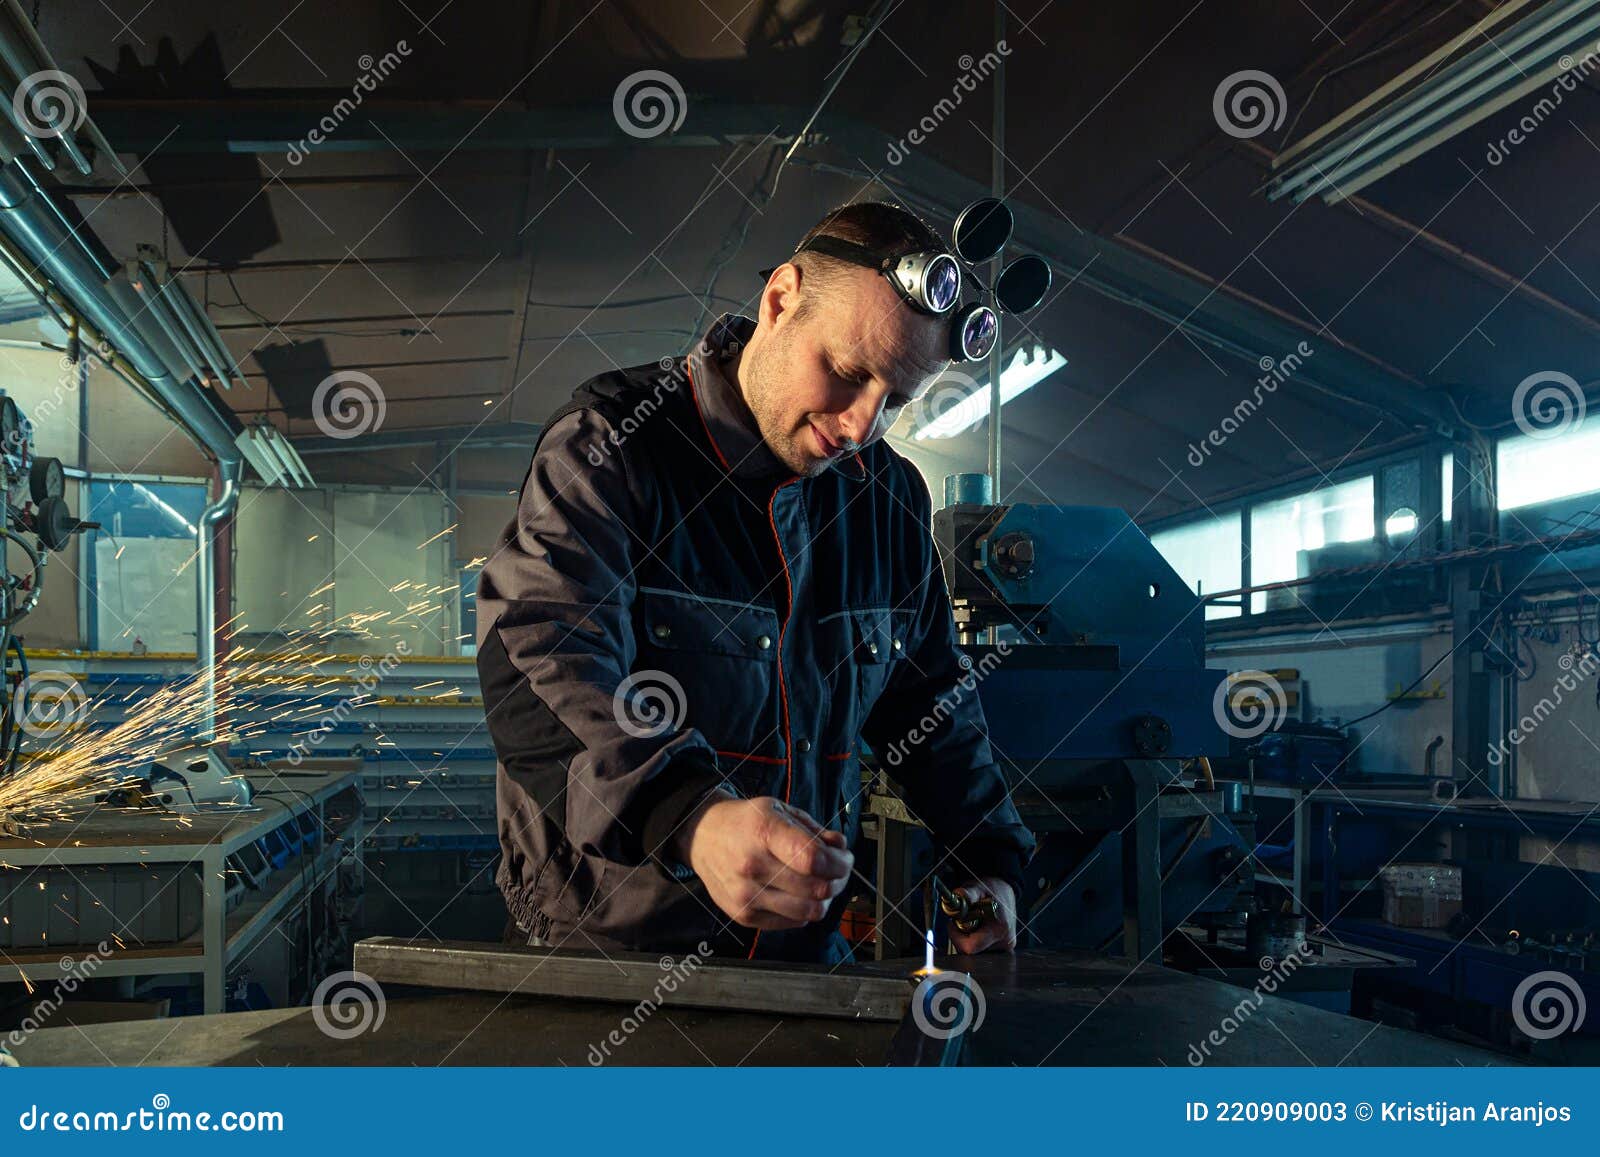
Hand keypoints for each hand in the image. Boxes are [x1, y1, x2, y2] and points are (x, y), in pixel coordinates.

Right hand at [679, 796, 853, 929]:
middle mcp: (753, 865)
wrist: (702, 837)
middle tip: (838, 871)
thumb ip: (814, 830)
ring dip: (824, 900)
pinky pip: (792, 923)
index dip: (839, 863)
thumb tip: (840, 849)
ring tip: (821, 884)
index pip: (813, 859)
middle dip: (838, 880)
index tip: (844, 859)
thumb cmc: (744, 822)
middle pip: (815, 888)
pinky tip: (799, 894)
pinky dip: (804, 911)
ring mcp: (747, 895)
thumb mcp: (779, 810)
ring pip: (808, 912)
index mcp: (763, 832)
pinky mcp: (744, 915)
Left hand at [947, 877, 1016, 953]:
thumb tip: (958, 895)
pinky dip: (975, 940)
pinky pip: (982, 950)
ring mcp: (1005, 947)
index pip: (969, 947)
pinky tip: (979, 929)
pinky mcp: (1003, 949)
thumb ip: (968, 893)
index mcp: (999, 929)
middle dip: (961, 938)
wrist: (1006, 893)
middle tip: (963, 921)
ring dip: (968, 939)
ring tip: (973, 923)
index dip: (956, 937)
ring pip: (975, 952)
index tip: (954, 924)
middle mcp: (1005, 942)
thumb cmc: (992, 890)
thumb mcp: (978, 888)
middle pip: (971, 952)